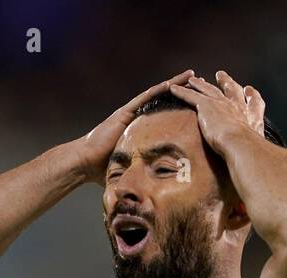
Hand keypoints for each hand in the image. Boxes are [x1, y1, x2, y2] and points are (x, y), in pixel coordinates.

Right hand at [74, 69, 195, 182]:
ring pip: (157, 93)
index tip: (197, 101)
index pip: (165, 112)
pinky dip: (158, 91)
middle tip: (201, 81)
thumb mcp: (131, 170)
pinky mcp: (125, 113)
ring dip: (174, 84)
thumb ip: (142, 176)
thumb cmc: (103, 169)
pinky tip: (171, 84)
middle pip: (164, 98)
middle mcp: (137, 116)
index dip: (181, 105)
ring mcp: (130, 112)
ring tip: (192, 75)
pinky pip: (144, 99)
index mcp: (140, 127)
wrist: (86, 162)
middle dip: (182, 89)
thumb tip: (154, 193)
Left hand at [169, 70, 265, 152]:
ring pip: (207, 90)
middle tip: (220, 75)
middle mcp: (235, 106)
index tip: (248, 90)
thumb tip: (251, 161)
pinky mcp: (205, 105)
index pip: (252, 102)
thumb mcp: (255, 149)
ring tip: (193, 80)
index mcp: (249, 116)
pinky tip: (173, 89)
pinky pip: (190, 96)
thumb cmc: (248, 151)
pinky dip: (181, 91)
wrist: (239, 144)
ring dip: (200, 84)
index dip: (250, 96)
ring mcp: (220, 104)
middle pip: (229, 90)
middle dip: (225, 82)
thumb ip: (252, 150)